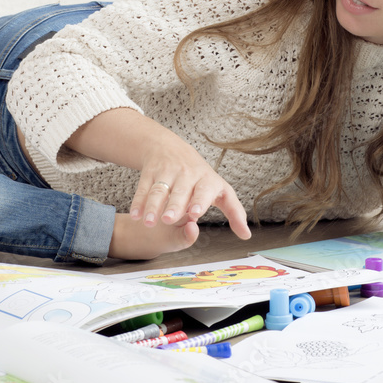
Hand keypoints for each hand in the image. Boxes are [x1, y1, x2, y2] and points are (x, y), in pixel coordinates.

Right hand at [130, 136, 250, 239]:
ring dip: (153, 206)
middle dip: (174, 205)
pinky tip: (136, 215)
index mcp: (207, 179)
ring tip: (148, 222)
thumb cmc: (200, 177)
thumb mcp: (220, 190)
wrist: (170, 147)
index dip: (200, 201)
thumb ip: (233, 212)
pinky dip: (139, 201)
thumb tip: (246, 235)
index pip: (205, 189)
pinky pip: (144, 187)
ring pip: (160, 189)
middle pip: (180, 191)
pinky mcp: (150, 171)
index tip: (194, 214)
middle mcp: (188, 174)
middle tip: (168, 220)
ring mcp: (167, 171)